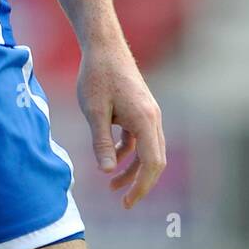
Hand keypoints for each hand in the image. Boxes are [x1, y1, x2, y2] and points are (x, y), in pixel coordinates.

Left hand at [76, 39, 165, 208]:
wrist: (103, 45)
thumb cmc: (97, 75)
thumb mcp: (94, 111)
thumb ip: (101, 142)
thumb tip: (107, 172)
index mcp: (145, 120)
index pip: (152, 163)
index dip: (142, 186)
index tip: (128, 202)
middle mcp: (153, 118)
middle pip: (154, 160)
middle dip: (140, 183)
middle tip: (124, 202)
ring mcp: (148, 113)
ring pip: (147, 150)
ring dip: (132, 169)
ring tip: (112, 186)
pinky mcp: (140, 109)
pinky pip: (139, 138)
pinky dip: (128, 152)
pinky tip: (110, 159)